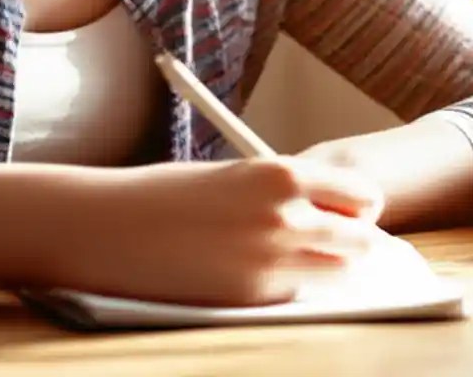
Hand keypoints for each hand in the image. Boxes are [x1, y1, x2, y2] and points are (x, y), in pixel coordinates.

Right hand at [43, 157, 385, 305]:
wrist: (109, 227)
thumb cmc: (167, 195)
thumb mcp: (236, 177)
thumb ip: (283, 191)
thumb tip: (324, 209)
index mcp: (282, 174)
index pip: (362, 194)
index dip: (360, 205)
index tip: (353, 210)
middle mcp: (286, 217)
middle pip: (362, 239)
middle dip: (353, 239)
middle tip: (333, 238)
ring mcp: (271, 262)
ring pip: (339, 272)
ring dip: (329, 266)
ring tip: (298, 256)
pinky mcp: (252, 297)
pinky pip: (296, 294)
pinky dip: (290, 286)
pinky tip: (258, 271)